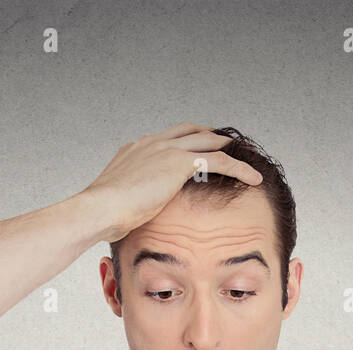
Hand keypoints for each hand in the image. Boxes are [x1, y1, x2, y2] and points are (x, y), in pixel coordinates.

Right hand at [80, 122, 263, 242]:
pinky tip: (253, 178)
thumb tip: (130, 215)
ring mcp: (165, 149)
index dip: (187, 142)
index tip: (199, 150)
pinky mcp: (179, 161)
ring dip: (230, 147)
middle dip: (212, 135)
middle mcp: (152, 142)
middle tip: (229, 144)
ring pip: (209, 140)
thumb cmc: (102, 215)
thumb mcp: (117, 202)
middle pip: (191, 130)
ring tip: (248, 157)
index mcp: (136, 149)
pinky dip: (239, 167)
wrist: (99, 209)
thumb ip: (129, 200)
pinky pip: (219, 159)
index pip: (168, 138)